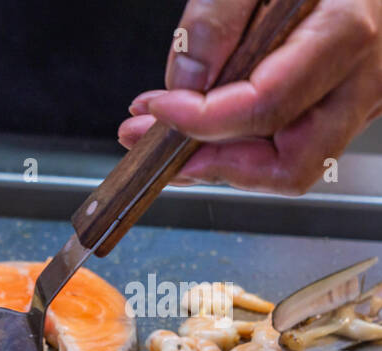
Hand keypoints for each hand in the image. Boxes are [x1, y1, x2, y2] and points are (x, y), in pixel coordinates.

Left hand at [119, 0, 381, 193]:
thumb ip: (217, 17)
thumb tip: (188, 80)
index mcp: (346, 33)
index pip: (266, 107)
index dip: (200, 120)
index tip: (156, 109)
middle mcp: (363, 78)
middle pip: (290, 164)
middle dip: (215, 164)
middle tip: (157, 145)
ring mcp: (360, 98)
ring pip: (292, 165)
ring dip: (224, 161)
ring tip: (169, 134)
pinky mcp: (346, 106)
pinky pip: (293, 146)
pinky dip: (242, 146)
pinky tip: (203, 122)